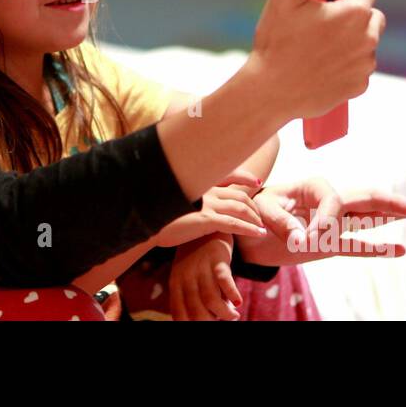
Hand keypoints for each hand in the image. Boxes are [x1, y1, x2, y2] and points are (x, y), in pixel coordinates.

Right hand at [152, 169, 266, 247]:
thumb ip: (188, 197)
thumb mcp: (174, 200)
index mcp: (198, 182)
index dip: (245, 176)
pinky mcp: (206, 219)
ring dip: (255, 218)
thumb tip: (194, 203)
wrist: (144, 223)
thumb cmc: (156, 214)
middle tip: (260, 217)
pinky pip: (235, 223)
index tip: (257, 181)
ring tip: (261, 227)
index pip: (228, 173)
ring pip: (241, 208)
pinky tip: (257, 233)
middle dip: (254, 206)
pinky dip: (250, 228)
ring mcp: (207, 203)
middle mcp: (205, 189)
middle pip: (239, 195)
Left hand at [169, 233, 239, 320]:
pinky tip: (238, 302)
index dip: (190, 324)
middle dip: (210, 321)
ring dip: (224, 313)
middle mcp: (186, 276)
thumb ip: (194, 294)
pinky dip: (232, 295)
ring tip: (233, 315)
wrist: (208, 224)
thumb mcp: (190, 274)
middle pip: (196, 309)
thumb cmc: (199, 256)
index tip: (204, 327)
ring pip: (211, 299)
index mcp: (176, 281)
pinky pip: (224, 281)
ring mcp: (201, 267)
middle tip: (223, 320)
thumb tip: (210, 317)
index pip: (179, 312)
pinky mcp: (217, 258)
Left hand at [235, 178, 405, 264]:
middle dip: (393, 202)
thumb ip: (280, 220)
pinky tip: (399, 250)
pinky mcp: (329, 243)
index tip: (307, 238)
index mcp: (312, 187)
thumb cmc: (250, 212)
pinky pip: (357, 245)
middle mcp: (327, 201)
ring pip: (369, 217)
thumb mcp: (258, 210)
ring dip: (394, 214)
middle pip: (366, 198)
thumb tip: (302, 237)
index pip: (334, 201)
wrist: (244, 231)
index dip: (326, 220)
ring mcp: (332, 223)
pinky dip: (377, 248)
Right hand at [250, 0, 384, 120]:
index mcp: (354, 12)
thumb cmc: (275, 42)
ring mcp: (364, 64)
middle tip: (320, 22)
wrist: (269, 92)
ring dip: (349, 39)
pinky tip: (321, 66)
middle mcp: (367, 38)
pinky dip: (346, 64)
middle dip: (350, 13)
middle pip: (369, 15)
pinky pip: (359, 66)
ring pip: (365, 41)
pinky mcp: (359, 85)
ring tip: (317, 46)